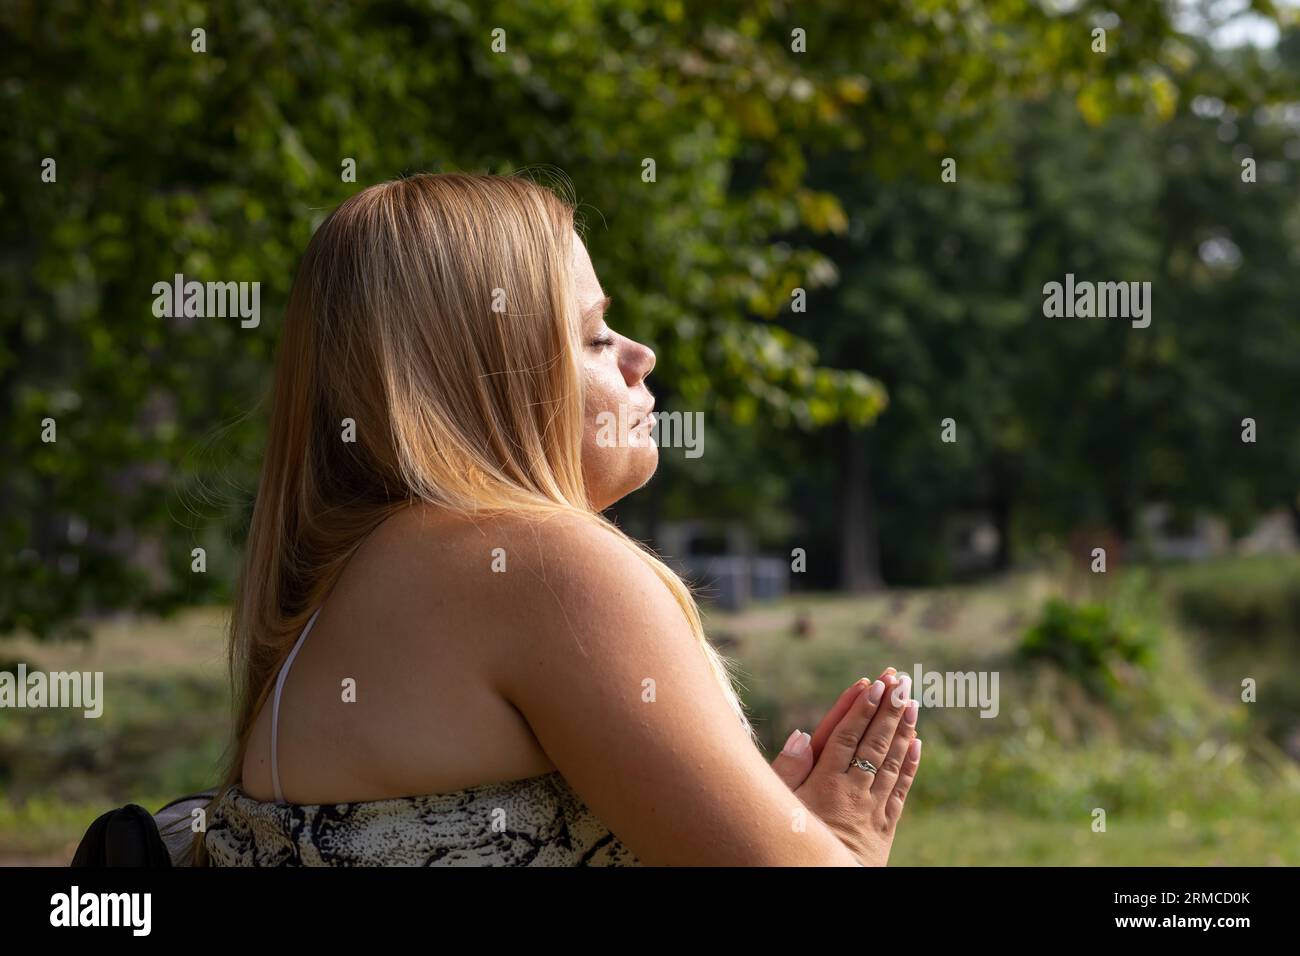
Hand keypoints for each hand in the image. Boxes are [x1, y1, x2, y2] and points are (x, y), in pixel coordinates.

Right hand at [791, 671, 921, 865]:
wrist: (823, 881)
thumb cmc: (793, 841)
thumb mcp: (780, 805)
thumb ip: (789, 769)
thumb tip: (802, 734)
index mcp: (826, 783)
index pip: (848, 737)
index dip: (862, 709)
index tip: (875, 684)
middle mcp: (854, 791)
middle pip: (874, 742)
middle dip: (888, 709)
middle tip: (901, 681)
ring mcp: (873, 807)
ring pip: (892, 762)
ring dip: (903, 730)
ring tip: (912, 702)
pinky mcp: (885, 824)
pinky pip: (901, 789)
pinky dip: (911, 764)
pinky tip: (917, 743)